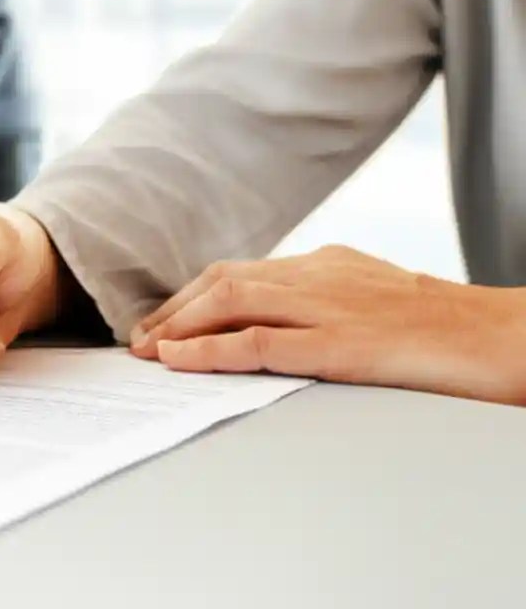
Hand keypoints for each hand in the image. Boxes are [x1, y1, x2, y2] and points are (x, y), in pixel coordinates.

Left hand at [129, 245, 525, 405]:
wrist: (506, 336)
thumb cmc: (444, 328)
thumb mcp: (372, 302)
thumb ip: (322, 305)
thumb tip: (271, 327)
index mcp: (325, 265)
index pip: (238, 273)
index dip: (190, 299)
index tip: (159, 325)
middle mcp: (318, 276)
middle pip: (222, 281)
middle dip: (172, 311)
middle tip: (137, 342)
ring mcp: (329, 307)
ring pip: (230, 301)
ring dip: (177, 327)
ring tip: (144, 353)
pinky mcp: (342, 343)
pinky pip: (260, 341)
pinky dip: (209, 350)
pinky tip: (176, 361)